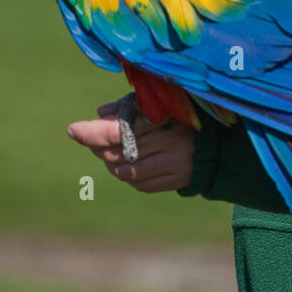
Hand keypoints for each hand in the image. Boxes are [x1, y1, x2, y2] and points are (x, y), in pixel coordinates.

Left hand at [67, 97, 195, 191]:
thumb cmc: (179, 118)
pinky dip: (129, 177)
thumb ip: (128, 108)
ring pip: (127, 173)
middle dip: (99, 149)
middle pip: (118, 154)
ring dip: (113, 165)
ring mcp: (175, 164)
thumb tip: (99, 115)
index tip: (73, 130)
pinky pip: (141, 185)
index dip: (93, 133)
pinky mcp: (178, 181)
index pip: (118, 131)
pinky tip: (130, 167)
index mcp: (163, 120)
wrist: (217, 142)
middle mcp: (170, 143)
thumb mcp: (157, 106)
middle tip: (93, 142)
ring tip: (113, 155)